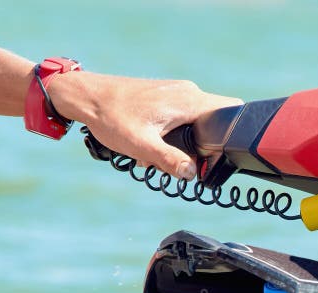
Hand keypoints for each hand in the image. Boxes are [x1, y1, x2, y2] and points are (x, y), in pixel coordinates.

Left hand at [49, 72, 241, 178]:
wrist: (86, 96)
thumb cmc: (111, 118)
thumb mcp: (141, 145)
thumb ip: (170, 160)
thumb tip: (193, 173)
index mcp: (188, 101)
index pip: (231, 112)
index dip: (230, 138)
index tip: (214, 158)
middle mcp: (188, 93)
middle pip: (215, 123)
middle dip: (204, 147)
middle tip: (182, 163)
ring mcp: (177, 93)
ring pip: (197, 123)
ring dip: (184, 144)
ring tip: (157, 154)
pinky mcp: (167, 97)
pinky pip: (183, 118)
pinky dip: (173, 136)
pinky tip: (152, 145)